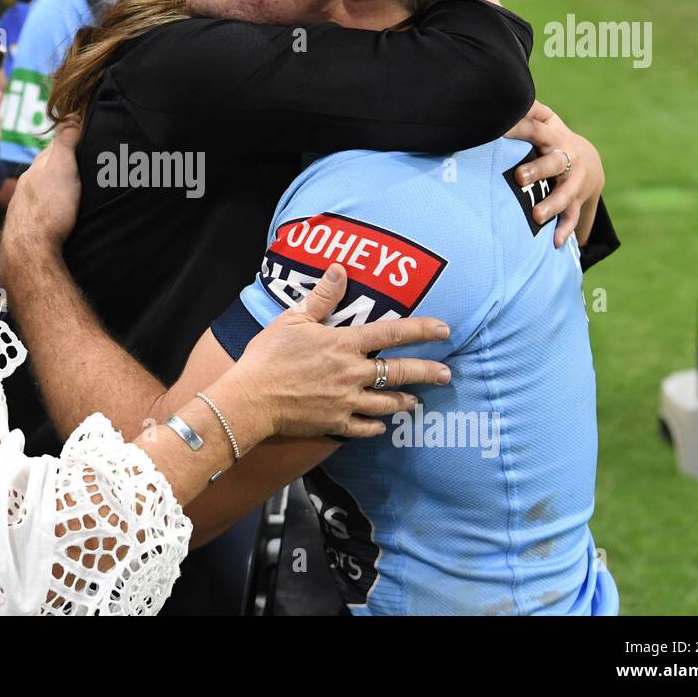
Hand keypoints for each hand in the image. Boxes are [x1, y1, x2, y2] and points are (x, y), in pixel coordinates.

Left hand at [0, 119, 80, 270]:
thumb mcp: (61, 168)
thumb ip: (65, 142)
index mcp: (38, 167)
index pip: (56, 145)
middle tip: (88, 163)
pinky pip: (44, 207)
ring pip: (46, 188)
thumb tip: (71, 115)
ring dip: (60, 186)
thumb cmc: (49, 209)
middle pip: (50, 167)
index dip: (73, 138)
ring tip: (78, 188)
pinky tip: (62, 212)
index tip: (89, 135)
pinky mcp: (29, 223)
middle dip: (66, 163)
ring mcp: (26, 203)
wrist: (30, 250)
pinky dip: (54, 205)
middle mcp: (28, 183)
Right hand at [232, 264, 451, 439]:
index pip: (392, 333)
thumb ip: (321, 297)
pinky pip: (364, 427)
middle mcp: (352, 373)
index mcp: (344, 344)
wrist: (251, 398)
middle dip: (427, 372)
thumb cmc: (268, 355)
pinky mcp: (335, 423)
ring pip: (386, 402)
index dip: (421, 330)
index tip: (444, 329)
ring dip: (405, 401)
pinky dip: (376, 426)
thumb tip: (339, 269)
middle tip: (446, 374)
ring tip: (417, 402)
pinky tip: (382, 425)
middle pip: (399, 372)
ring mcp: (346, 401)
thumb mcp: (293, 319)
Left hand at [504, 100, 604, 246]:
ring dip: (552, 204)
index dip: (520, 128)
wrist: (589, 161)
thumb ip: (530, 110)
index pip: (536, 130)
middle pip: (553, 162)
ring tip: (536, 216)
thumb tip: (510, 98)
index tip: (499, 130)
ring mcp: (573, 181)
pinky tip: (554, 243)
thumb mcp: (546, 120)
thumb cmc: (553, 138)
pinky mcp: (576, 200)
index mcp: (554, 137)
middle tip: (518, 178)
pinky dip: (565, 230)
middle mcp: (566, 158)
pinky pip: (573, 217)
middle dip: (537, 170)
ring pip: (565, 193)